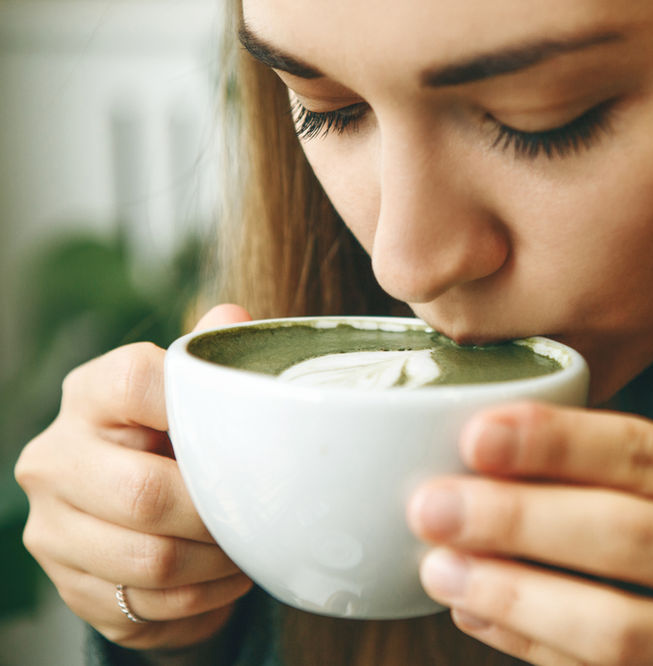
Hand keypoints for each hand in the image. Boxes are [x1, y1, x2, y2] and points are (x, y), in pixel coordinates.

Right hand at [15, 305, 255, 649]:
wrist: (138, 519)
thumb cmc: (179, 441)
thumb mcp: (196, 397)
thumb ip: (212, 360)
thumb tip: (232, 318)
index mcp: (91, 394)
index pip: (134, 382)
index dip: (195, 406)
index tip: (242, 432)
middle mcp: (56, 456)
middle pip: (145, 493)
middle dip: (216, 512)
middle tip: (258, 512)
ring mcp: (52, 526)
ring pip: (149, 559)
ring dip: (216, 562)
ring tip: (249, 547)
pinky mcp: (67, 583)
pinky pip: (147, 604)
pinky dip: (202, 597)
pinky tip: (226, 577)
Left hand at [407, 403, 652, 664]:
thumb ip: (640, 477)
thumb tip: (495, 455)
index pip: (650, 453)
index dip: (558, 442)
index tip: (476, 435)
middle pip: (630, 536)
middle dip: (519, 519)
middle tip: (432, 505)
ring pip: (619, 630)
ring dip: (516, 598)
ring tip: (441, 569)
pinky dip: (534, 649)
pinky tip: (481, 616)